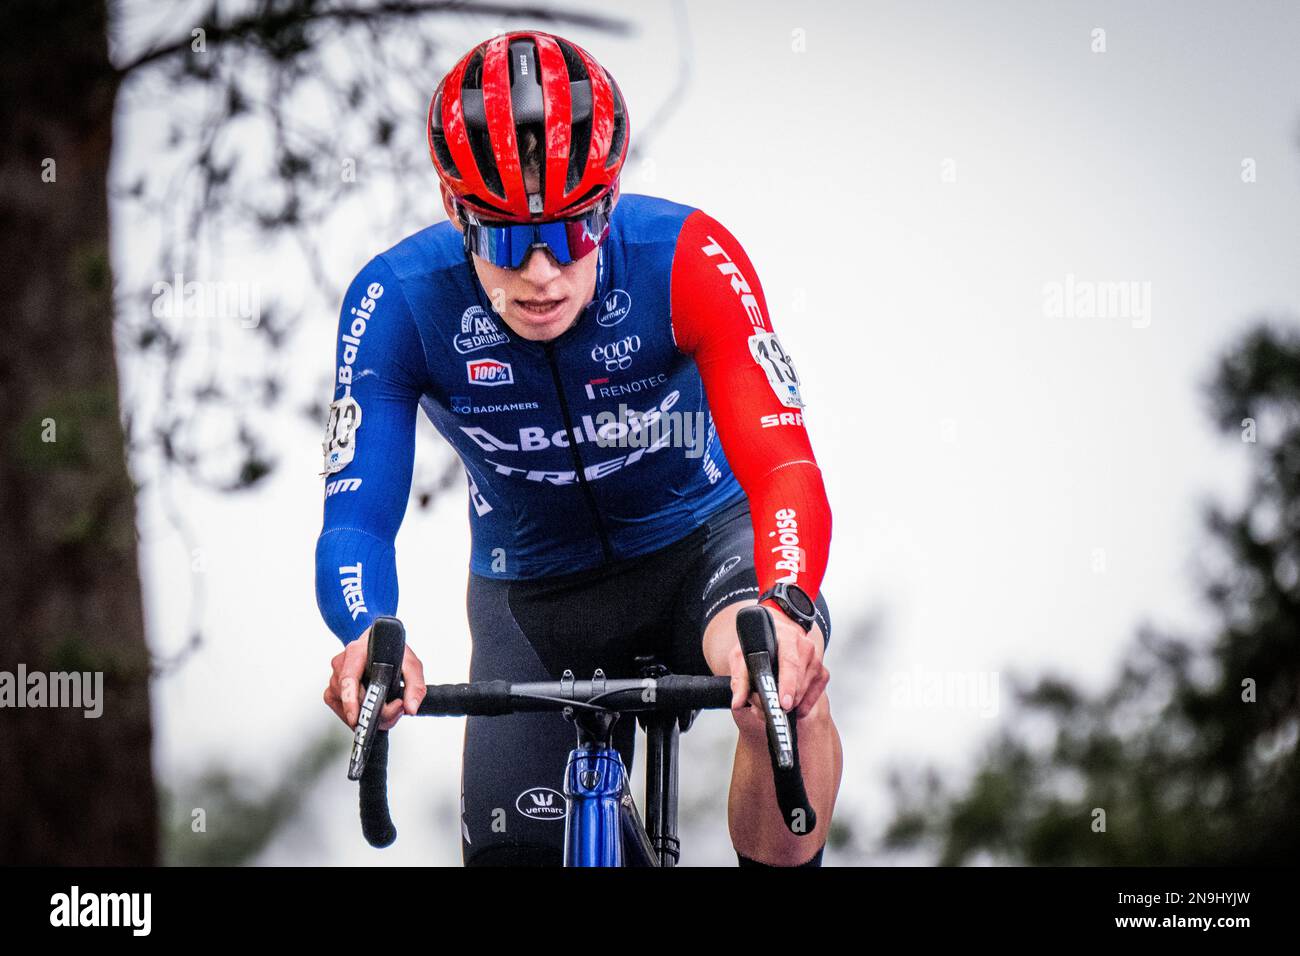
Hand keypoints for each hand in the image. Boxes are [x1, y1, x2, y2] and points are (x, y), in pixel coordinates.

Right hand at [324, 623, 426, 730]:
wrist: (381, 641)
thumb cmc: (390, 649)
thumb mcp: (410, 663)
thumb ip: (415, 685)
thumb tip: (411, 707)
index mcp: (356, 651)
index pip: (348, 679)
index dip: (351, 701)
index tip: (357, 718)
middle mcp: (342, 663)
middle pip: (351, 698)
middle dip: (373, 712)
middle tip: (394, 709)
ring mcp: (335, 677)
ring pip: (345, 708)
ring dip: (366, 714)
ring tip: (386, 707)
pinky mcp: (333, 689)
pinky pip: (340, 710)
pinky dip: (356, 715)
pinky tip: (370, 708)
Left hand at [727, 603, 827, 718]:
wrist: (776, 636)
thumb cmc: (758, 645)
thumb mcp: (742, 655)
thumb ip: (739, 678)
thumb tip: (737, 702)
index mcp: (787, 637)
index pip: (790, 662)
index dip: (787, 684)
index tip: (783, 703)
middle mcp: (805, 647)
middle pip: (797, 683)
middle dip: (779, 701)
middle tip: (759, 707)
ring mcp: (816, 661)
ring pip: (802, 694)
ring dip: (785, 705)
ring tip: (768, 699)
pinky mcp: (822, 674)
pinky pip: (810, 701)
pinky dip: (797, 707)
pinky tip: (784, 702)